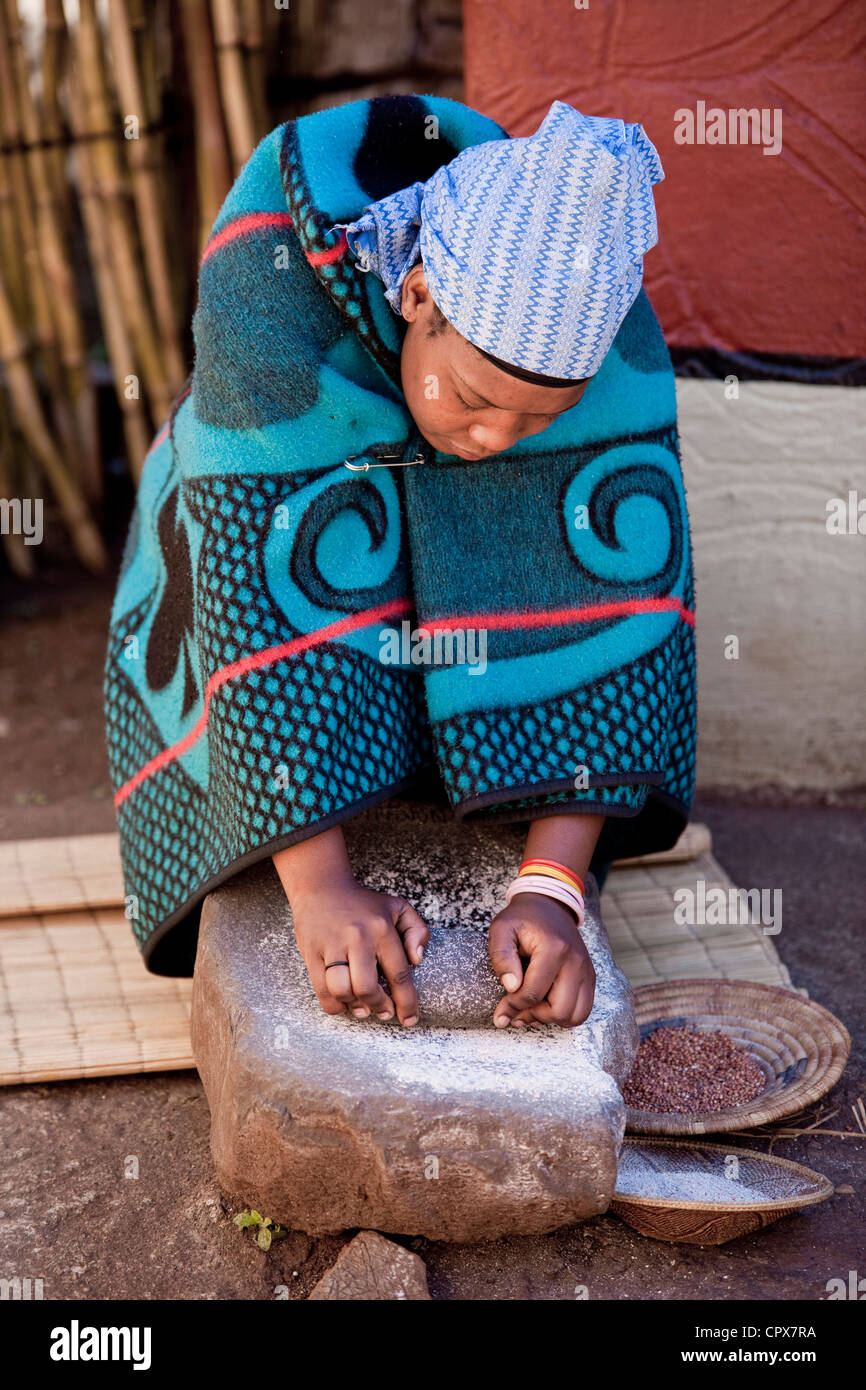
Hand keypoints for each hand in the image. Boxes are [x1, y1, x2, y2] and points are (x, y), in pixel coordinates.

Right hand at [290, 879, 428, 1025]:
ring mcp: (331, 946)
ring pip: (342, 991)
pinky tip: (344, 1003)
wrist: (322, 887)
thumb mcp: (399, 907)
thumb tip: (417, 960)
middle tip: (384, 1012)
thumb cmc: (364, 903)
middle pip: (367, 987)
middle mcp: (357, 938)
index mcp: (382, 929)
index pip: (399, 973)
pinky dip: (334, 1005)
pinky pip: (321, 991)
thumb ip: (418, 930)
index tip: (410, 1019)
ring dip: (355, 1007)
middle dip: (379, 1006)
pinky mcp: (311, 953)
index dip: (407, 1002)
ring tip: (363, 1008)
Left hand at [488, 891, 595, 1028]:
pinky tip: (545, 1004)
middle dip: (533, 1016)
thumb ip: (501, 957)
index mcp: (553, 948)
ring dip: (550, 1018)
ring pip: (575, 1016)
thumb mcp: (501, 929)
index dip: (512, 1007)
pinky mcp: (590, 977)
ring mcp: (586, 970)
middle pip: (559, 1011)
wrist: (549, 906)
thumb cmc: (522, 919)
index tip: (500, 1013)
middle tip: (516, 1010)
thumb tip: (511, 987)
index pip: (533, 993)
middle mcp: (576, 961)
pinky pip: (583, 1010)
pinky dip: (564, 1015)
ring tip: (531, 1008)